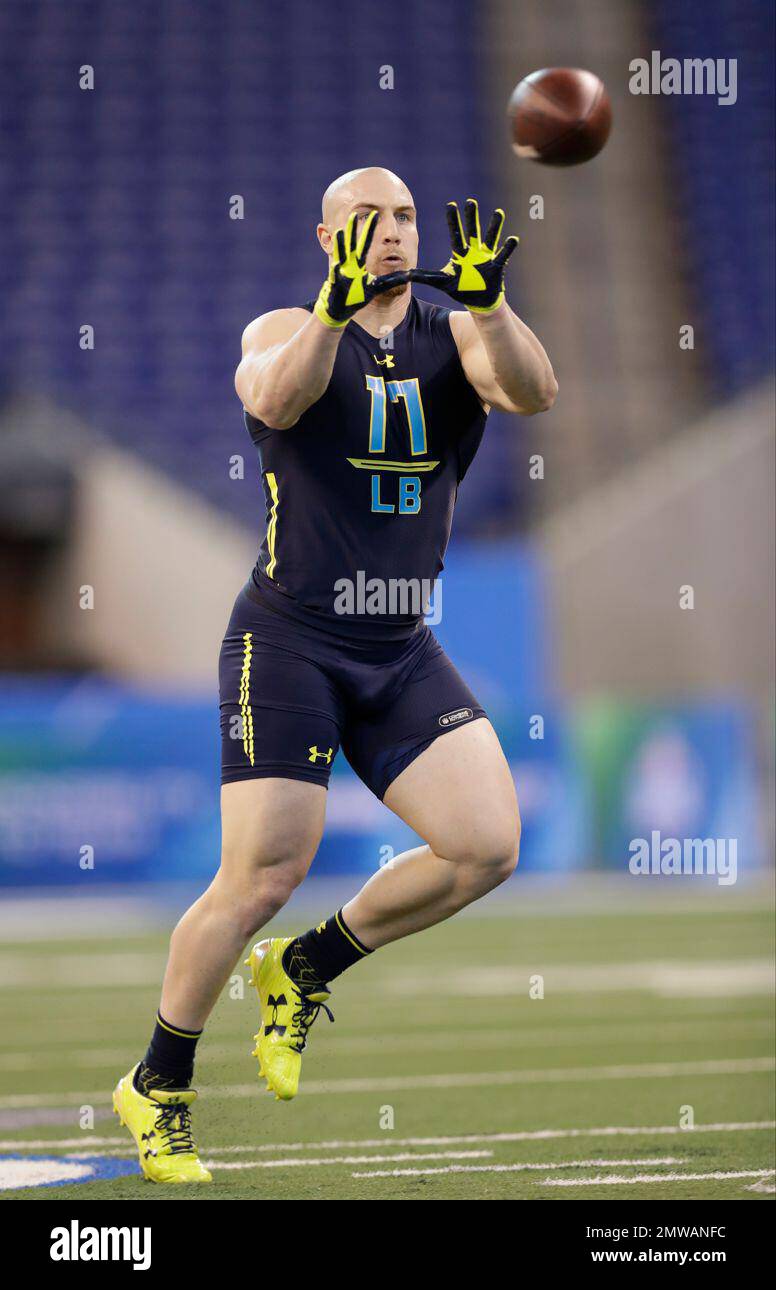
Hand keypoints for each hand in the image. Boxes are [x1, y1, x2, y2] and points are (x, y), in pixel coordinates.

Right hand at [314, 210, 408, 328]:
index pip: (366, 243)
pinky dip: (335, 271)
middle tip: (353, 214)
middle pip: (351, 244)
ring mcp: (341, 273)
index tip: (374, 215)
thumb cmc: (357, 296)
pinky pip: (335, 277)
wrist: (341, 309)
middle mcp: (349, 265)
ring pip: (340, 256)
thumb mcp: (377, 287)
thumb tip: (409, 275)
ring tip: (339, 231)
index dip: (370, 229)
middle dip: (352, 230)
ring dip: (340, 244)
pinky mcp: (336, 285)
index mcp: (359, 264)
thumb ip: (392, 280)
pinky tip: (335, 265)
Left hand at [410, 198, 518, 313]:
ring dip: (494, 226)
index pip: (455, 233)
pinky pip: (503, 255)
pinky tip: (513, 239)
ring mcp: (486, 257)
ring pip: (490, 238)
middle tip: (470, 202)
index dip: (453, 220)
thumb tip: (404, 275)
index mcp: (460, 253)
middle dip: (471, 217)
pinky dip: (508, 247)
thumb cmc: (460, 289)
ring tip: (498, 213)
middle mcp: (473, 251)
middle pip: (472, 231)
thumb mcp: (439, 282)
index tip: (451, 204)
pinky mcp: (496, 266)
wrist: (478, 301)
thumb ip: (422, 276)